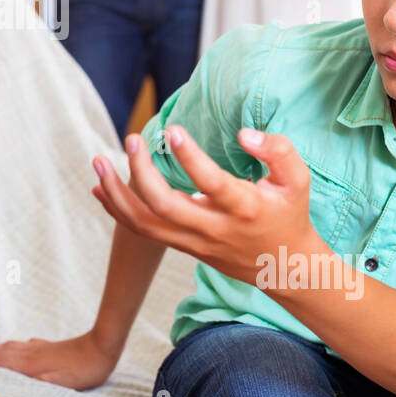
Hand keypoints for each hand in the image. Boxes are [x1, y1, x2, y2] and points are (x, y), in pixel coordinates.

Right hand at [0, 331, 119, 390]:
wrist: (102, 345)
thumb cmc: (85, 368)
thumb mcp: (66, 381)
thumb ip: (45, 381)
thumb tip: (26, 383)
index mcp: (32, 363)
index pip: (1, 361)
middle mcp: (31, 352)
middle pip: (1, 352)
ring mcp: (39, 347)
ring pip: (11, 347)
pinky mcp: (48, 346)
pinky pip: (22, 346)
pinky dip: (11, 349)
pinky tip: (14, 350)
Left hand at [91, 127, 317, 289]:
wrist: (282, 266)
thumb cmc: (288, 214)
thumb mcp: (297, 180)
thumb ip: (278, 151)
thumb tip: (244, 134)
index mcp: (244, 209)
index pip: (212, 184)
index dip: (190, 158)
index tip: (172, 129)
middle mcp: (214, 228)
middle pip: (166, 206)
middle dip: (141, 173)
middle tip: (132, 139)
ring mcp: (194, 241)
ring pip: (145, 224)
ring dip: (116, 193)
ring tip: (98, 161)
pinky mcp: (182, 245)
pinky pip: (142, 231)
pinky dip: (116, 210)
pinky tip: (99, 187)